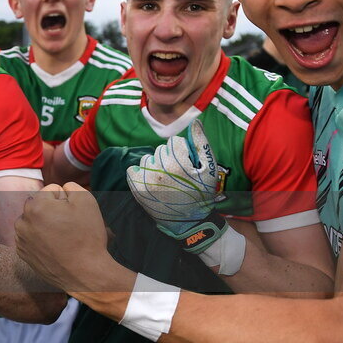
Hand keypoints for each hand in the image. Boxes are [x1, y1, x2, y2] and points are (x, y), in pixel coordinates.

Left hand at [16, 183, 114, 291]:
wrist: (85, 273)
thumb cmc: (87, 236)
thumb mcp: (86, 201)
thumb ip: (71, 187)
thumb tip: (61, 189)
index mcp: (35, 206)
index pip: (51, 191)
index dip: (66, 200)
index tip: (73, 214)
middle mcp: (22, 221)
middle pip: (40, 206)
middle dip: (52, 211)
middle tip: (68, 226)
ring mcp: (21, 239)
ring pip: (34, 221)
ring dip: (44, 224)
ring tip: (61, 238)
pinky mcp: (23, 254)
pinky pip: (31, 238)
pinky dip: (40, 239)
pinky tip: (54, 248)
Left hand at [126, 121, 243, 271]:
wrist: (189, 222)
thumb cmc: (202, 194)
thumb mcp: (210, 169)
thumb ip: (202, 143)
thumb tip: (195, 121)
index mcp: (178, 165)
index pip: (174, 142)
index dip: (183, 151)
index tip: (187, 164)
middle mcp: (159, 172)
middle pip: (160, 149)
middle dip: (170, 157)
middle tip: (178, 174)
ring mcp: (146, 181)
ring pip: (147, 159)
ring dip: (155, 165)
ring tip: (166, 179)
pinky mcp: (137, 190)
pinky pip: (133, 169)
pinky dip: (140, 172)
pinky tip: (152, 181)